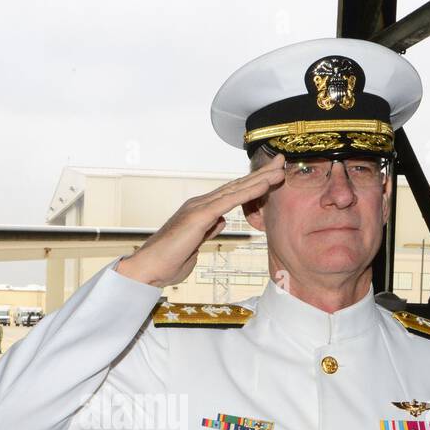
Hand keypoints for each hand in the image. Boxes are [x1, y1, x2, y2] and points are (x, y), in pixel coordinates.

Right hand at [116, 154, 284, 287]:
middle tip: (281, 161)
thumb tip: (221, 221)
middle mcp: (201, 204)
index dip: (253, 183)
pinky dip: (248, 192)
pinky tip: (263, 185)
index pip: (232, 193)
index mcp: (201, 210)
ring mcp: (199, 208)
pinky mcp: (199, 216)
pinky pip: (229, 201)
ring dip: (259, 179)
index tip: (271, 176)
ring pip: (235, 189)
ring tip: (279, 169)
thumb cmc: (169, 261)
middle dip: (260, 174)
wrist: (149, 268)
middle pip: (236, 185)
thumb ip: (209, 230)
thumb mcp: (196, 244)